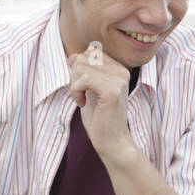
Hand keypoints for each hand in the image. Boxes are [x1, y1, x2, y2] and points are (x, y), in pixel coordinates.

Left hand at [66, 45, 135, 162]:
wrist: (112, 142)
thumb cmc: (100, 119)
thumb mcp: (88, 90)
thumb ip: (83, 71)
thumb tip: (73, 56)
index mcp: (119, 69)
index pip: (90, 52)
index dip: (79, 69)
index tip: (84, 88)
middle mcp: (122, 71)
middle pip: (83, 57)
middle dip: (74, 76)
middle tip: (81, 95)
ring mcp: (119, 80)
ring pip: (81, 66)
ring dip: (74, 85)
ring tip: (82, 100)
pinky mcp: (112, 91)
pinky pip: (83, 79)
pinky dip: (76, 91)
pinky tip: (83, 104)